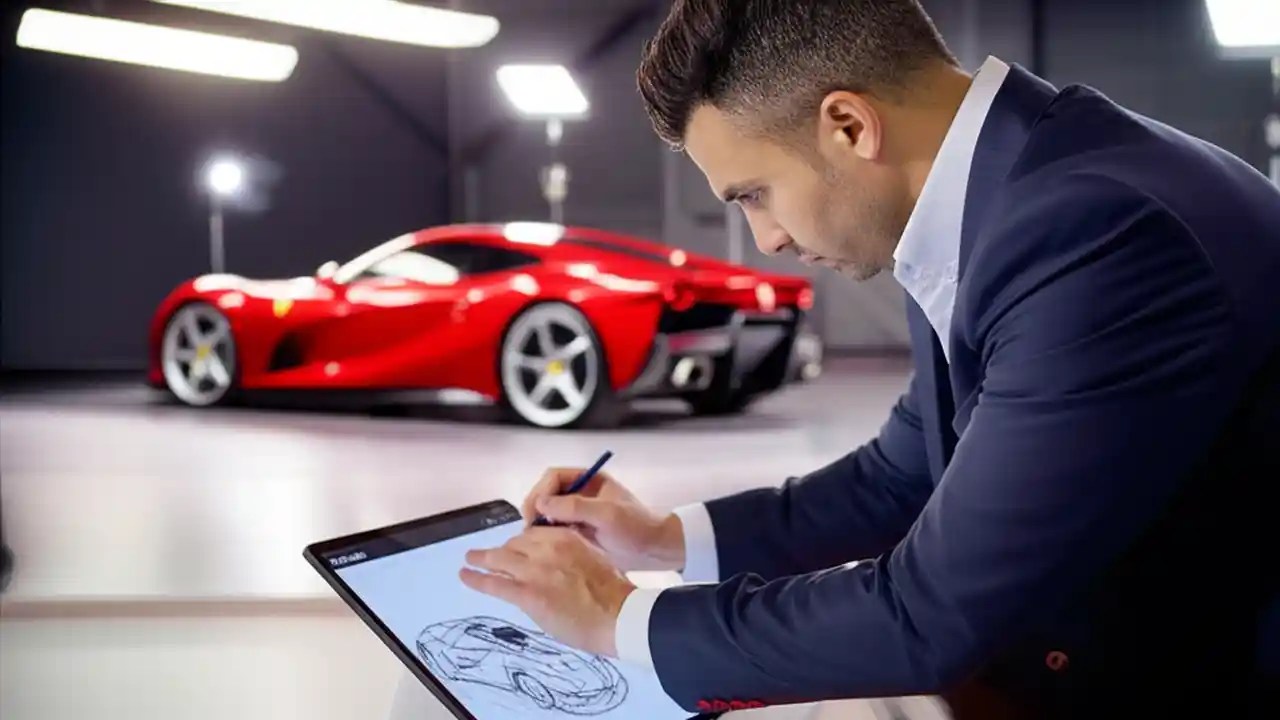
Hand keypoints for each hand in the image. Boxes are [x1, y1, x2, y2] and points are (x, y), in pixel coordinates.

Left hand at [461, 527, 635, 656]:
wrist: (618, 614)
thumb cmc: (613, 592)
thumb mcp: (594, 557)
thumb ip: (572, 554)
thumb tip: (558, 562)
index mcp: (565, 537)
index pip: (533, 533)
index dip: (522, 542)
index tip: (517, 548)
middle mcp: (546, 548)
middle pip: (514, 543)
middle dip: (504, 551)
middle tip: (495, 557)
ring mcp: (534, 570)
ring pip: (499, 558)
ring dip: (481, 558)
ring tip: (470, 559)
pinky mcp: (527, 593)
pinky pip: (494, 582)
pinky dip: (476, 578)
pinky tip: (465, 575)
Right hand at [522, 467, 684, 571]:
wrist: (655, 550)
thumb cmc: (636, 527)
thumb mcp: (607, 515)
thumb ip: (575, 506)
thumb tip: (542, 503)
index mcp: (589, 479)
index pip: (553, 477)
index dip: (540, 492)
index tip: (535, 512)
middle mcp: (581, 492)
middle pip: (546, 493)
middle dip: (536, 508)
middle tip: (530, 529)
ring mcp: (579, 512)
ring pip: (548, 512)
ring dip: (540, 522)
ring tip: (535, 539)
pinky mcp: (579, 531)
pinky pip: (556, 529)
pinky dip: (548, 535)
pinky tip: (546, 547)